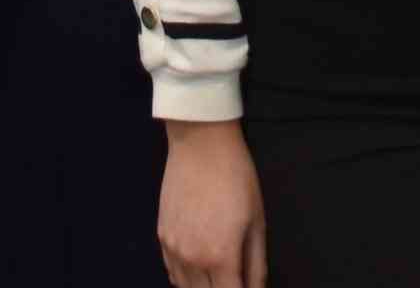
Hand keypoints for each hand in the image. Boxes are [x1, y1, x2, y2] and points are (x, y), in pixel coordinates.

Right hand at [157, 118, 265, 287]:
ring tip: (219, 277)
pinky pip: (173, 273)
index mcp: (220, 257)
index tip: (246, 287)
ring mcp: (173, 249)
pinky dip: (186, 279)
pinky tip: (200, 270)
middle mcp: (192, 259)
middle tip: (235, 279)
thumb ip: (256, 265)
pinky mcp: (162, 237)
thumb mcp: (257, 222)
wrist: (201, 144)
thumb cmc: (236, 178)